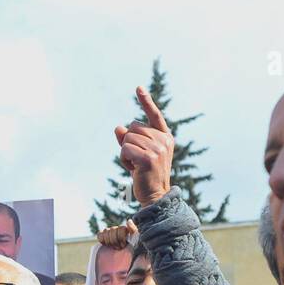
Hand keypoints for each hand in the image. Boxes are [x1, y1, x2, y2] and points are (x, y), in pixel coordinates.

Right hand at [98, 219, 137, 250]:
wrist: (122, 260)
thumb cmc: (130, 251)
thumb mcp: (135, 241)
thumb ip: (133, 230)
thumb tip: (128, 221)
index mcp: (125, 229)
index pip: (121, 228)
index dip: (121, 237)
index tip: (123, 245)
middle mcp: (117, 229)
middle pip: (113, 229)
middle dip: (115, 240)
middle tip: (119, 247)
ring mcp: (109, 232)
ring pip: (106, 231)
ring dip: (109, 241)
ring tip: (113, 247)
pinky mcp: (102, 236)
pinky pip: (100, 234)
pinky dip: (102, 239)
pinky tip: (106, 244)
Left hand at [114, 86, 173, 207]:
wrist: (155, 196)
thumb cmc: (145, 174)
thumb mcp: (137, 154)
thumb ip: (129, 139)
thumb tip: (118, 127)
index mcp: (165, 137)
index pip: (154, 116)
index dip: (146, 102)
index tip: (138, 88)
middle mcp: (164, 140)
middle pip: (133, 127)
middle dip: (129, 142)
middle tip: (137, 160)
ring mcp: (158, 149)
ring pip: (127, 138)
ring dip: (125, 152)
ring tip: (135, 166)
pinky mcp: (148, 158)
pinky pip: (125, 148)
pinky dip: (123, 159)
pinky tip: (132, 169)